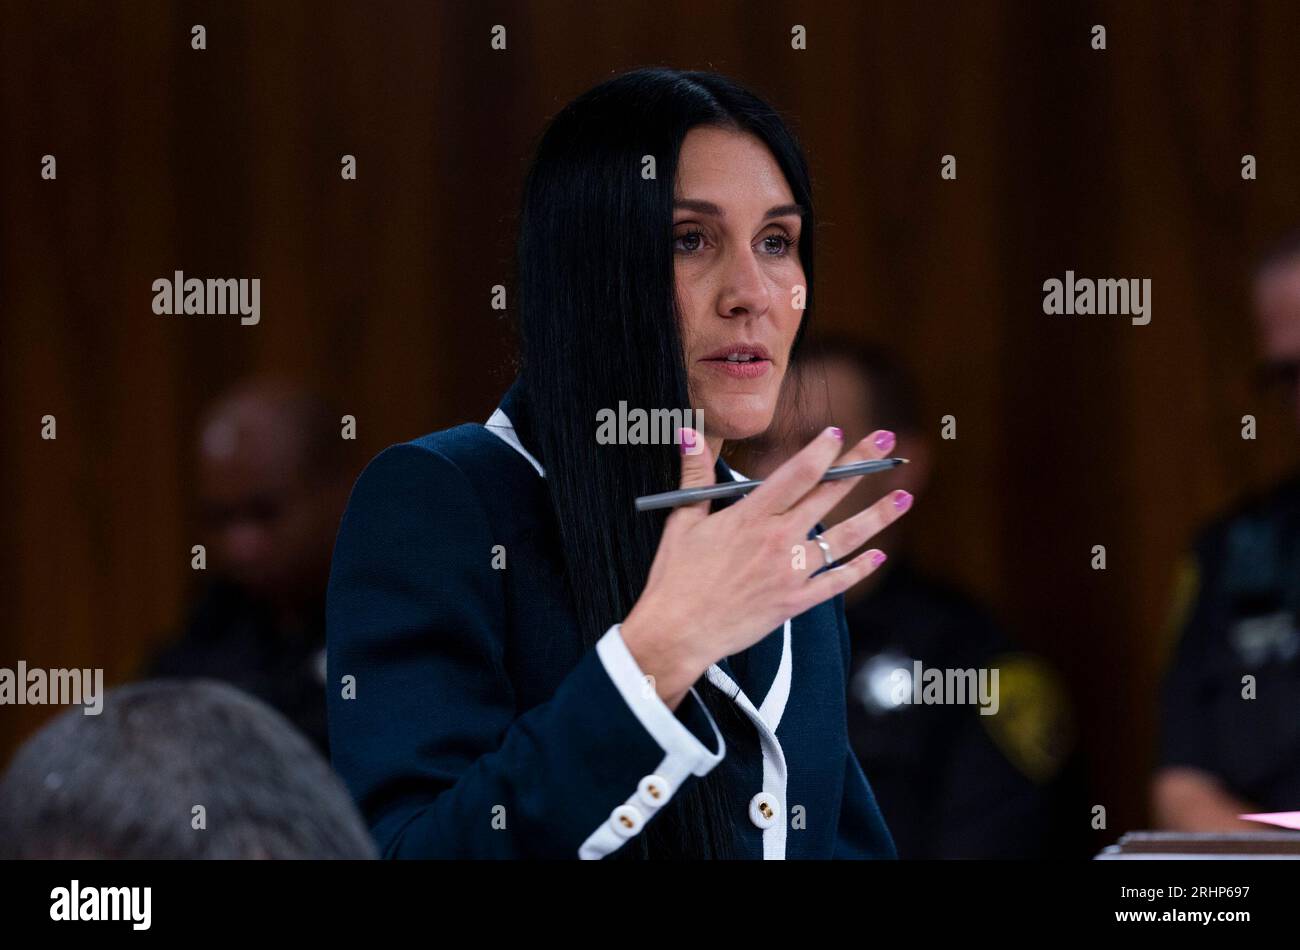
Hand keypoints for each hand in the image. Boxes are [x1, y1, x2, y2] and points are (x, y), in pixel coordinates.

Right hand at [620, 425, 912, 708]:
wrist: (679, 632)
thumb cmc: (676, 577)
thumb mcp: (682, 520)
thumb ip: (694, 474)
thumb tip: (690, 432)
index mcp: (751, 516)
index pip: (797, 473)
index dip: (822, 450)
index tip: (837, 432)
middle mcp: (778, 540)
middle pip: (828, 495)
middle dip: (861, 465)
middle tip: (887, 443)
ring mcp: (790, 572)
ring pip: (844, 538)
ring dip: (877, 517)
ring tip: (903, 498)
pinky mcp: (794, 602)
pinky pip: (835, 583)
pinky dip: (858, 570)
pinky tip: (878, 556)